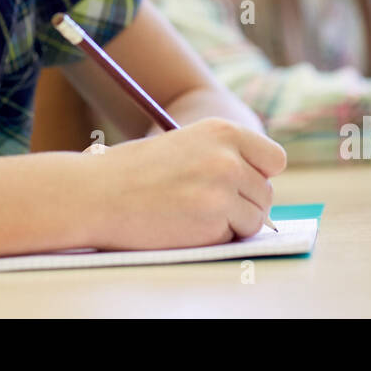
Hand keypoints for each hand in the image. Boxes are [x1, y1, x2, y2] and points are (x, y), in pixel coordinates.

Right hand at [78, 117, 285, 250]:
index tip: (242, 184)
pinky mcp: (214, 223)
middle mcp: (228, 158)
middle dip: (244, 204)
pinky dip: (214, 239)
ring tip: (192, 214)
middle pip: (266, 193)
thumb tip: (259, 185)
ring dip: (231, 224)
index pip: (274, 159)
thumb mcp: (183, 144)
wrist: (96, 193)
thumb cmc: (132, 171)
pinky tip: (183, 226)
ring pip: (254, 219)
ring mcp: (223, 191)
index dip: (259, 175)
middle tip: (206, 204)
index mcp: (222, 131)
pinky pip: (232, 238)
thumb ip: (221, 157)